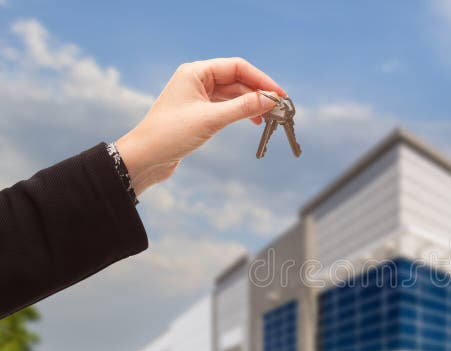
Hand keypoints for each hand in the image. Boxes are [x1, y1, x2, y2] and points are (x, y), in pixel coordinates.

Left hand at [115, 57, 285, 194]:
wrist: (144, 157)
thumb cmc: (170, 134)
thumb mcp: (211, 120)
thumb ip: (242, 108)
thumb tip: (270, 100)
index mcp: (195, 72)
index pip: (237, 67)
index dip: (261, 80)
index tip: (279, 95)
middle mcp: (197, 80)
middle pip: (237, 80)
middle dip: (258, 93)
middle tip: (279, 108)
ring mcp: (197, 96)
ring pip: (233, 95)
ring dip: (251, 104)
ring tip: (268, 118)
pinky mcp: (198, 113)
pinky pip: (226, 107)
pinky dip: (241, 113)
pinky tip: (253, 121)